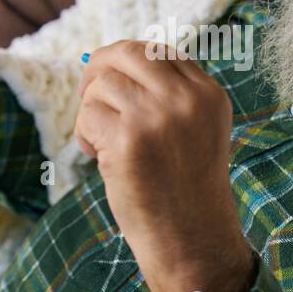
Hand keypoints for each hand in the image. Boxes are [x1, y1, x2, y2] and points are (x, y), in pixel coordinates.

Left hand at [74, 40, 256, 291]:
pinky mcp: (129, 140)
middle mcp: (187, 100)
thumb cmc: (184, 189)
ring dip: (90, 111)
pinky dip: (84, 134)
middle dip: (98, 67)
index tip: (111, 80)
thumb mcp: (195, 131)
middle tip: (86, 92)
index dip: (126, 60)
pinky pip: (88, 115)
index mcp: (209, 94)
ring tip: (100, 142)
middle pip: (128, 53)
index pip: (159, 51)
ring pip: (102, 85)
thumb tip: (113, 58)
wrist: (191, 240)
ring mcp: (158, 117)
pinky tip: (97, 157)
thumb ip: (169, 95)